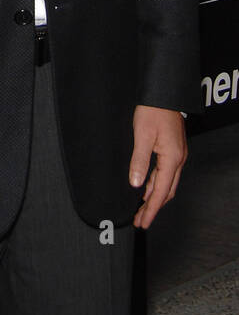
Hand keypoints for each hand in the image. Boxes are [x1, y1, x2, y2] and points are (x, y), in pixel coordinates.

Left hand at [129, 106, 186, 228]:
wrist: (163, 92)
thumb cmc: (153, 109)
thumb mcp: (142, 135)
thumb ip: (139, 161)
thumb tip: (136, 184)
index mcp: (173, 158)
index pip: (161, 191)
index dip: (151, 209)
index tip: (142, 222)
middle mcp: (178, 159)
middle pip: (166, 191)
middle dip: (153, 207)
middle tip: (140, 220)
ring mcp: (177, 154)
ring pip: (166, 183)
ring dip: (154, 196)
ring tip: (142, 208)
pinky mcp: (173, 149)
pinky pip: (165, 173)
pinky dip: (156, 184)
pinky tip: (147, 188)